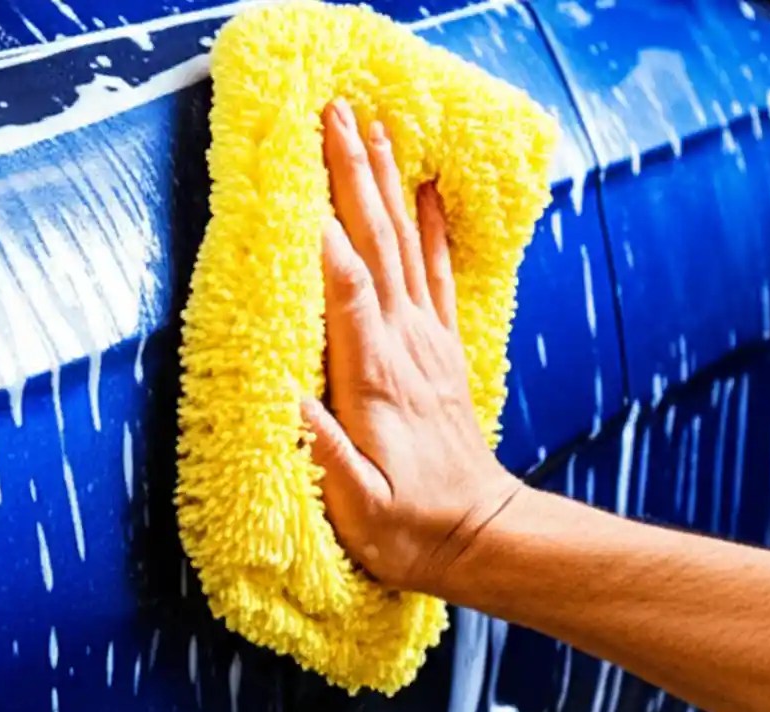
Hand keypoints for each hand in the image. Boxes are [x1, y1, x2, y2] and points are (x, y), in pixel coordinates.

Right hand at [304, 99, 522, 595]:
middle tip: (336, 116)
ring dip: (388, 183)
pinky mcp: (441, 348)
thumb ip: (327, 454)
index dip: (327, 239)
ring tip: (373, 127)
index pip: (349, 292)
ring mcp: (428, 341)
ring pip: (407, 245)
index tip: (305, 186)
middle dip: (355, 177)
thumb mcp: (359, 508)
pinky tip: (428, 190)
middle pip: (379, 246)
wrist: (480, 536)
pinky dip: (434, 226)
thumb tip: (289, 400)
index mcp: (374, 379)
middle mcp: (405, 346)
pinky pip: (439, 274)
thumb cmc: (409, 527)